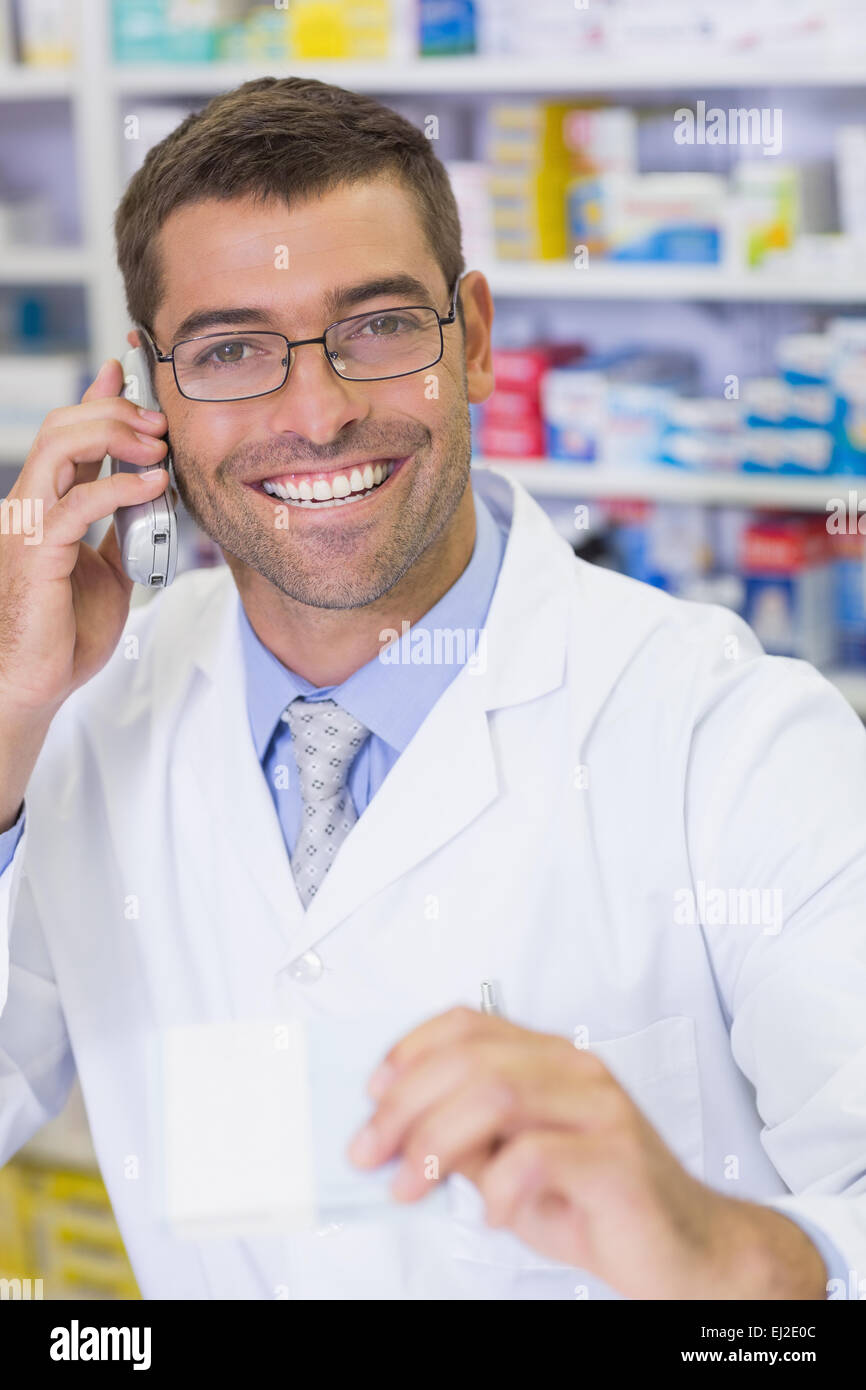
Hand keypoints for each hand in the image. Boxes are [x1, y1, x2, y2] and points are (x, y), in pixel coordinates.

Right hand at [0, 356, 167, 717]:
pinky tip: (153, 486)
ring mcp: (27, 524)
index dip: (95, 399)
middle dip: (114, 411)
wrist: (39, 684)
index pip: (66, 435)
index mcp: (45, 505)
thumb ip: (123, 532)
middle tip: (160, 422)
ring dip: (113, 435)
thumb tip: (151, 500)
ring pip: (58, 447)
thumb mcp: (110, 570)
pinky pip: (75, 503)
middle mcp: (29, 504)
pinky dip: (117, 486)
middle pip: (60, 427)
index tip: (126, 372)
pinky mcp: (36, 552)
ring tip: (157, 446)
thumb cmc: (66, 633)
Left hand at [348, 1007, 827, 1298]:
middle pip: (469, 1058)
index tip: (371, 1096)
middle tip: (371, 1153)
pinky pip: (537, 1157)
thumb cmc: (598, 1203)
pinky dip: (498, 1188)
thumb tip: (397, 1132)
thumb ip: (467, 1141)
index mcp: (549, 1058)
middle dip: (405, 1106)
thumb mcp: (513, 1166)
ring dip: (436, 1141)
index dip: (408, 1051)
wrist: (686, 1249)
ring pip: (496, 1093)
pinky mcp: (616, 1157)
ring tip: (413, 1185)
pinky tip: (492, 1212)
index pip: (467, 1024)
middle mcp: (575, 1070)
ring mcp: (599, 1108)